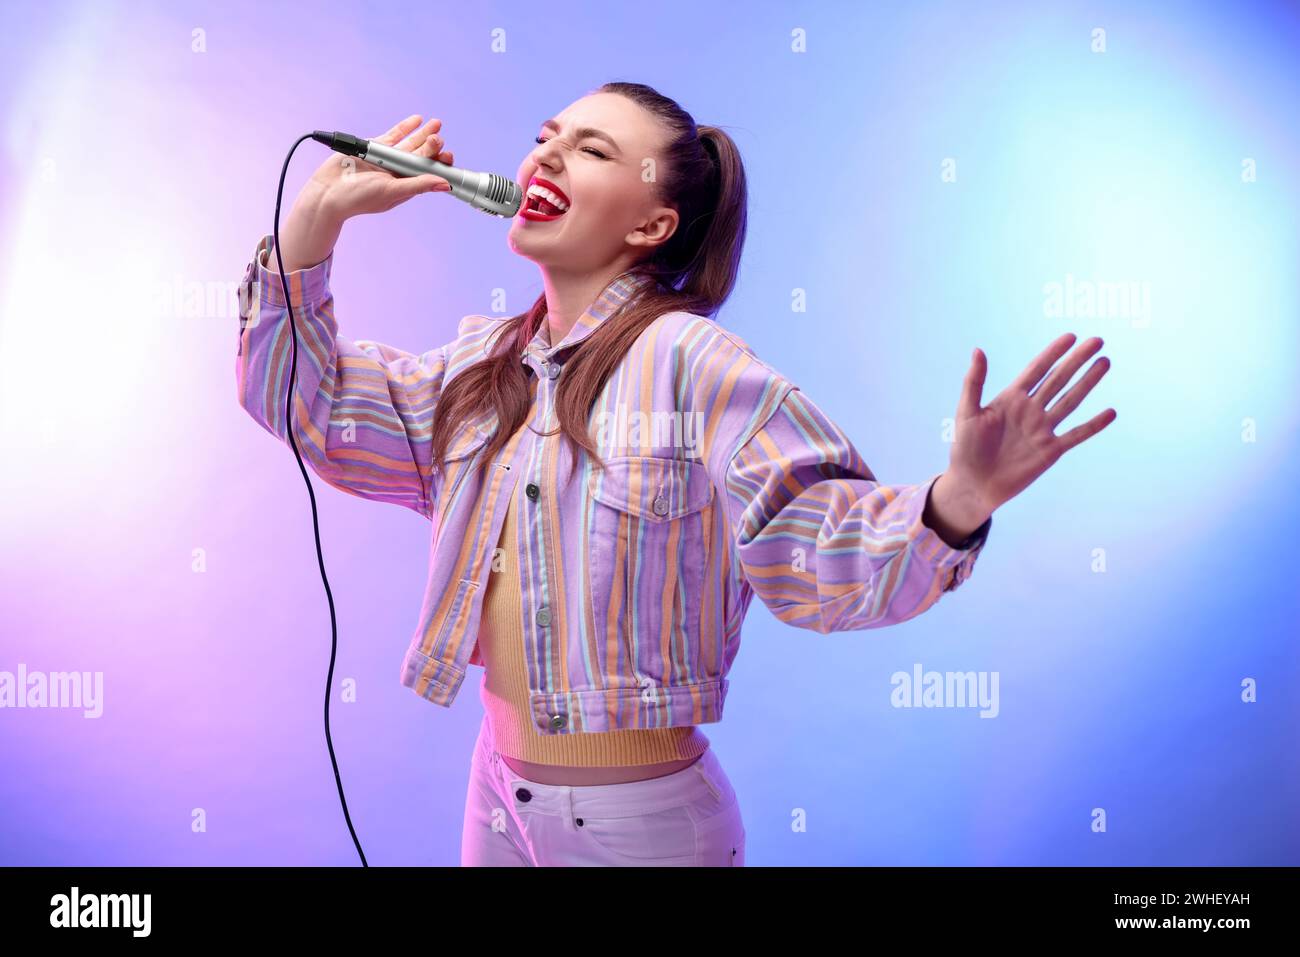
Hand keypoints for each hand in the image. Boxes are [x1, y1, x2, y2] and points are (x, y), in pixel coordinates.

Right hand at [310, 113, 456, 219]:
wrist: (329, 190)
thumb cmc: (359, 198)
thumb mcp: (392, 191)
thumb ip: (418, 185)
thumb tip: (444, 185)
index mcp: (405, 186)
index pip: (427, 173)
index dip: (439, 164)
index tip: (448, 156)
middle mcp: (398, 172)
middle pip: (420, 156)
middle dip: (432, 146)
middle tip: (439, 137)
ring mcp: (386, 159)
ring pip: (410, 144)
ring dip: (423, 134)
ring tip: (436, 124)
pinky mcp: (374, 147)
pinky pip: (393, 136)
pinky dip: (405, 127)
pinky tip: (417, 120)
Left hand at [936, 333, 1117, 525]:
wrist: (974, 484)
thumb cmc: (965, 448)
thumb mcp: (966, 412)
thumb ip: (974, 382)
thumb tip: (978, 350)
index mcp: (1011, 398)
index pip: (1037, 369)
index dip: (1053, 352)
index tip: (1071, 336)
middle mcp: (1030, 410)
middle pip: (1059, 379)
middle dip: (1077, 360)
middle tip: (1097, 341)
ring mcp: (1042, 429)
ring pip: (1070, 401)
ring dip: (1088, 382)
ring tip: (1105, 362)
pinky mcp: (1050, 451)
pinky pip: (1076, 435)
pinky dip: (1093, 425)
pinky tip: (1111, 413)